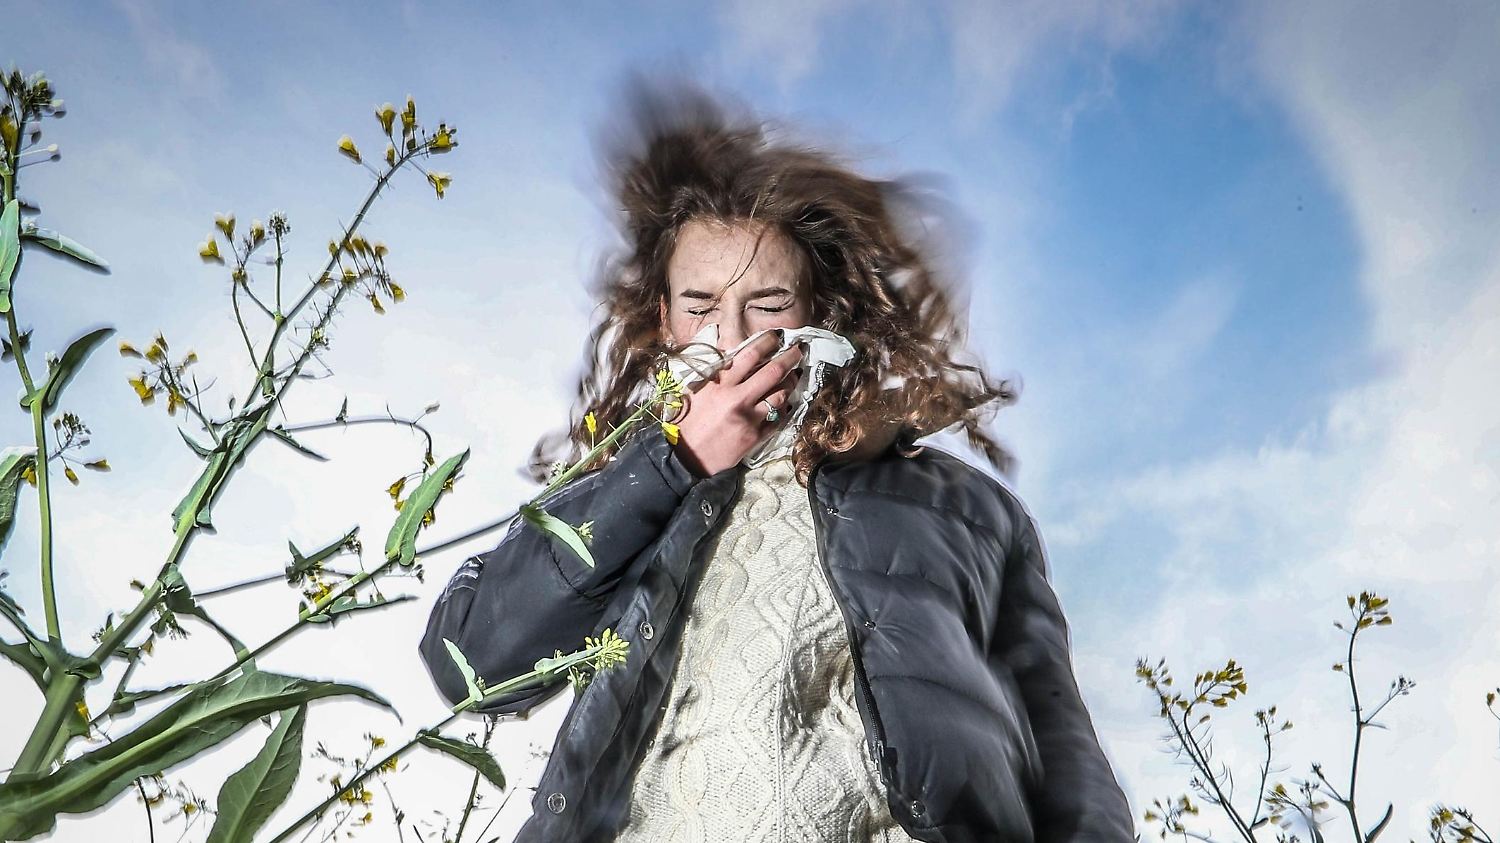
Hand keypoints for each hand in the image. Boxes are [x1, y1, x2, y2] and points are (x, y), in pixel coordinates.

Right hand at [670, 330, 802, 477]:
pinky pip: (779, 419)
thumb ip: (716, 373)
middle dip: (791, 357)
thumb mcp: (696, 390)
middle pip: (773, 372)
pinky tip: (787, 403)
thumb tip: (734, 355)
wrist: (685, 457)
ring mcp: (749, 419)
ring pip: (781, 395)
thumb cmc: (687, 420)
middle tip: (799, 349)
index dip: (767, 342)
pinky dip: (785, 409)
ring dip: (791, 382)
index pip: (750, 355)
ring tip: (794, 375)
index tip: (777, 336)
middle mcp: (737, 398)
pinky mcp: (755, 437)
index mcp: (720, 384)